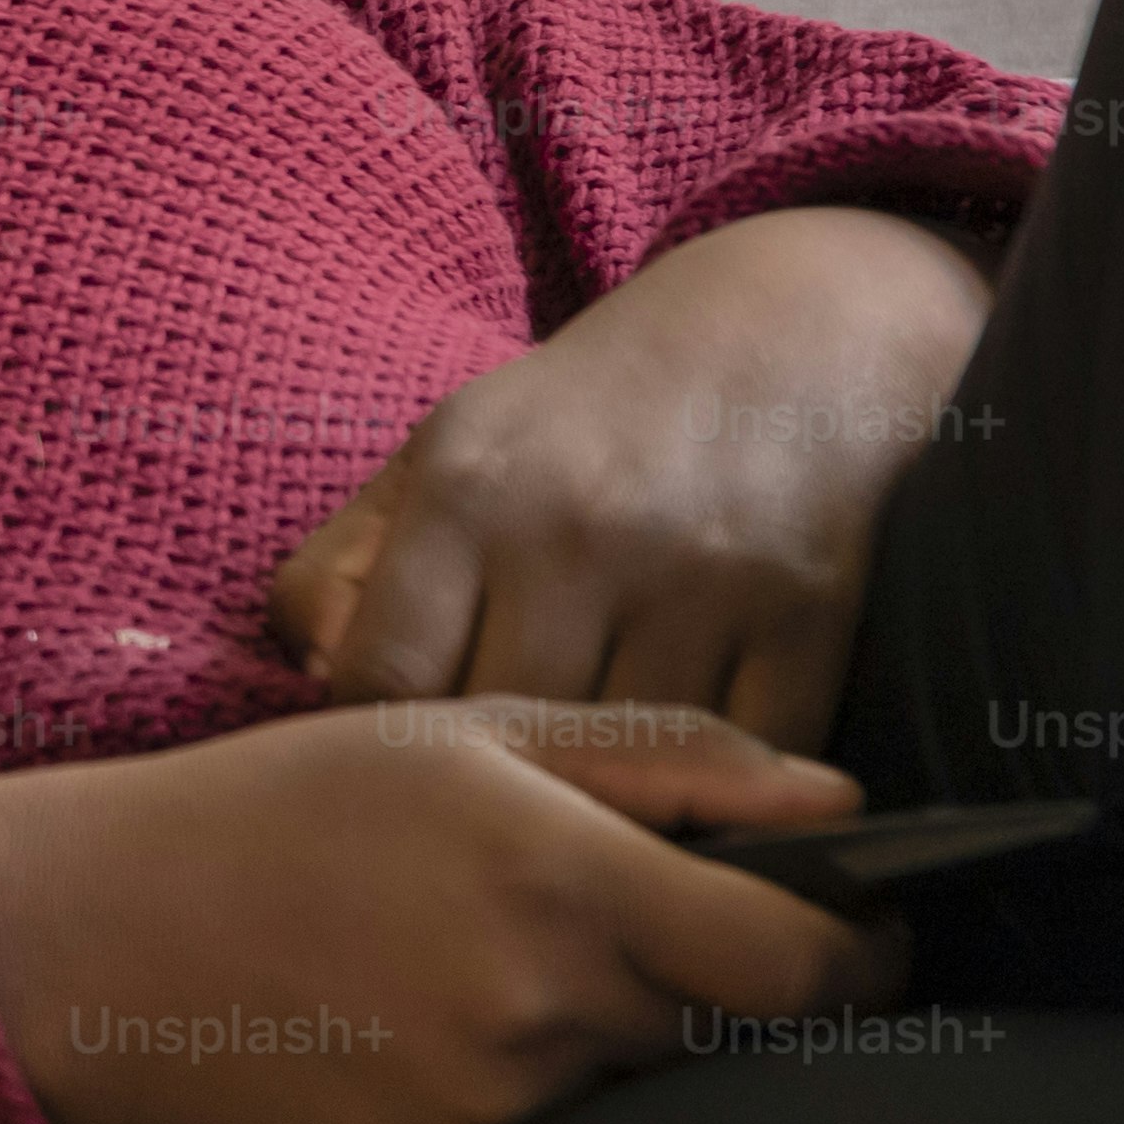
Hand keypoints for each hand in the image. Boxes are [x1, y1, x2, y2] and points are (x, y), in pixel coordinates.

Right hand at [0, 695, 906, 1123]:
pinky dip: (509, 1099)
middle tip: (617, 932)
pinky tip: (417, 1034)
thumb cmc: (286, 806)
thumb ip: (671, 761)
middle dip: (710, 992)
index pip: (802, 969)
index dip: (862, 962)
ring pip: (624, 1095)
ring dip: (600, 1045)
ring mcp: (486, 1116)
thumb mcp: (466, 732)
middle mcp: (541, 1012)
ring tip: (480, 971)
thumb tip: (841, 807)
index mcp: (566, 880)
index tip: (864, 944)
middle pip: (724, 1038)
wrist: (98, 937)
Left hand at [270, 209, 997, 751]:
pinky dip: (724, 786)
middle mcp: (578, 529)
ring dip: (614, 789)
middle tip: (512, 790)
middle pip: (507, 733)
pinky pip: (747, 756)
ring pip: (625, 761)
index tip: (414, 750)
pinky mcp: (811, 610)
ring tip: (602, 792)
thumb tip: (312, 686)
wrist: (789, 330)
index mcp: (467, 489)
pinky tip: (700, 773)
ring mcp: (701, 574)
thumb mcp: (440, 455)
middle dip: (503, 773)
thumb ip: (344, 570)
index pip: (381, 681)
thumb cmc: (584, 422)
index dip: (386, 736)